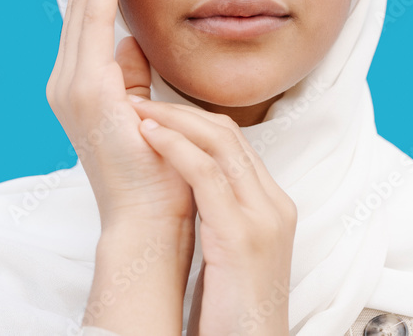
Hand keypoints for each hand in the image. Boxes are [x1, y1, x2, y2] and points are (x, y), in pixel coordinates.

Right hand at [45, 0, 194, 228]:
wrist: (151, 218)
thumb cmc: (159, 167)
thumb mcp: (144, 107)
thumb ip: (131, 74)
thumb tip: (130, 42)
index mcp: (83, 82)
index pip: (92, 11)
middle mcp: (68, 79)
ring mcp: (71, 84)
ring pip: (85, 0)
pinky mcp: (85, 91)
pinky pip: (94, 20)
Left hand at [130, 99, 297, 335]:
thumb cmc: (233, 312)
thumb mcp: (233, 254)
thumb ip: (222, 219)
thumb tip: (191, 197)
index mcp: (273, 207)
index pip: (237, 145)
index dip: (195, 121)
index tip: (159, 113)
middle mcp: (273, 205)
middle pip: (230, 136)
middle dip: (183, 112)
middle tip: (143, 100)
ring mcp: (262, 218)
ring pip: (221, 144)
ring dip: (175, 120)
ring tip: (139, 111)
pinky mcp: (241, 235)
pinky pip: (207, 174)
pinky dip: (176, 147)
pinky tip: (150, 136)